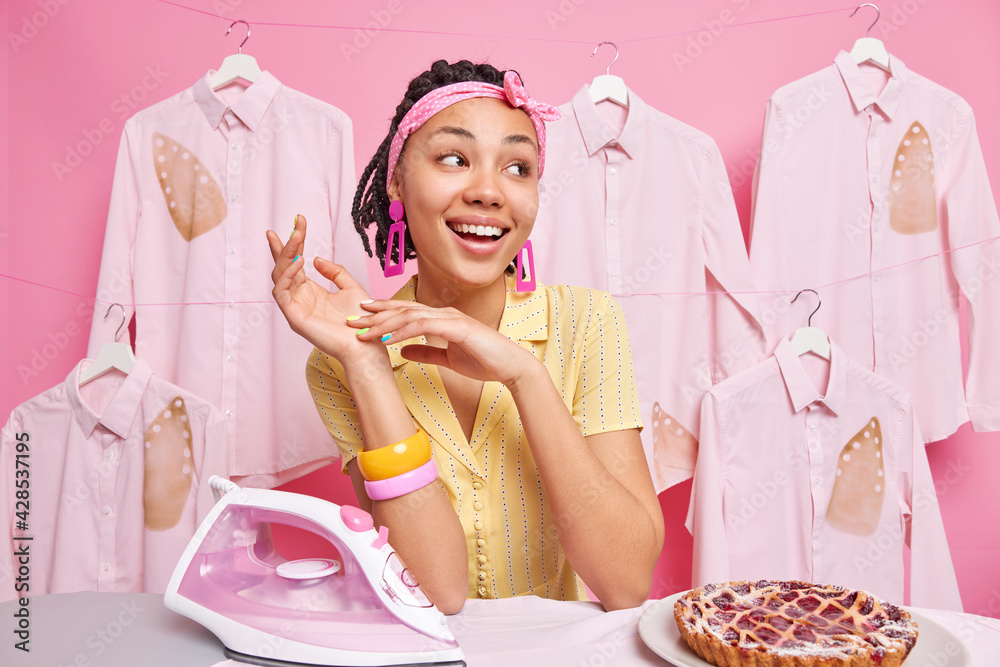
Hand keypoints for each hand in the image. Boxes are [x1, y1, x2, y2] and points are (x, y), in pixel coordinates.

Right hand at [266, 215, 378, 361]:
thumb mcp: (350, 287)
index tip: (299, 221)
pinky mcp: (293, 317)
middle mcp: (300, 298)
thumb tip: (315, 258)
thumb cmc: (361, 320)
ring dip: (285, 255)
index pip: (296, 263)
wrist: (365, 343)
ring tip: (294, 238)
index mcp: (311, 292)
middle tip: (282, 228)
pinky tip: (298, 262)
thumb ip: (335, 272)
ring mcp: (295, 307)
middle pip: (283, 267)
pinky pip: (281, 292)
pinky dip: (287, 275)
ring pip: (280, 276)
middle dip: (282, 246)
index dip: (295, 242)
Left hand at [347, 300, 538, 386]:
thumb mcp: (448, 359)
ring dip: (384, 323)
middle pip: (403, 309)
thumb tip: (403, 352)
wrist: (511, 367)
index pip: (406, 312)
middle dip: (375, 314)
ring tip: (363, 330)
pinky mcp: (457, 328)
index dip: (383, 312)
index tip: (361, 317)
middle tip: (351, 318)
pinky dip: (403, 332)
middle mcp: (444, 313)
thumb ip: (426, 352)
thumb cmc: (485, 362)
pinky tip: (387, 339)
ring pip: (410, 315)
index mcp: (442, 319)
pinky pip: (424, 326)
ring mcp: (451, 318)